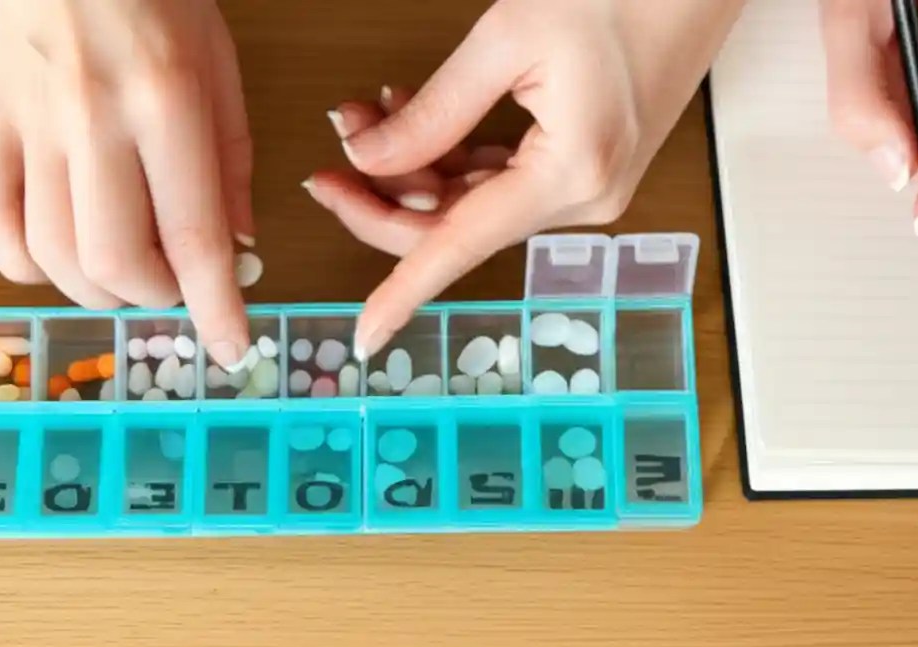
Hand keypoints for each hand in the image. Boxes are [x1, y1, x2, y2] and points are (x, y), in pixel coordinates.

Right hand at [0, 0, 255, 368]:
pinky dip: (26, 263)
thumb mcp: (220, 65)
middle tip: (179, 287)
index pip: (194, 235)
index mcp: (165, 100)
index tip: (232, 348)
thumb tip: (237, 250)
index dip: (217, 307)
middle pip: (113, 258)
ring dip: (98, 289)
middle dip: (157, 298)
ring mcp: (28, 123)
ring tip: (130, 273)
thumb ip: (231, 161)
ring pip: (51, 254)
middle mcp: (92, 119)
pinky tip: (62, 257)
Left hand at [304, 0, 747, 359]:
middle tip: (329, 163)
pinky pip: (500, 181)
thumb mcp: (508, 41)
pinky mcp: (583, 165)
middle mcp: (585, 198)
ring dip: (414, 169)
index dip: (404, 292)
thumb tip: (368, 157)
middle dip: (385, 199)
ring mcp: (587, 186)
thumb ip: (433, 112)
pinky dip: (451, 157)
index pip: (462, 247)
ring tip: (368, 113)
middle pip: (458, 229)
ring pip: (473, 204)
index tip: (364, 333)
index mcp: (572, 174)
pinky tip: (414, 116)